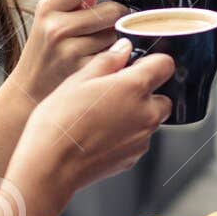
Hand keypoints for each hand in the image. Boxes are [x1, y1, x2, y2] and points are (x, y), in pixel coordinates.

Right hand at [12, 0, 130, 101]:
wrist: (31, 86)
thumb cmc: (48, 43)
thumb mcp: (59, 9)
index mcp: (49, 5)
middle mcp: (55, 27)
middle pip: (112, 11)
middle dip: (119, 14)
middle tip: (110, 20)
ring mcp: (67, 51)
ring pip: (115, 34)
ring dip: (116, 37)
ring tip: (101, 41)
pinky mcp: (80, 73)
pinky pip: (113, 56)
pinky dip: (114, 56)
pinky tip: (101, 58)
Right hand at [14, 38, 172, 199]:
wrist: (50, 165)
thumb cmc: (59, 123)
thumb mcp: (78, 80)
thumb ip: (107, 61)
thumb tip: (122, 50)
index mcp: (134, 87)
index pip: (165, 65)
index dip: (151, 62)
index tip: (137, 64)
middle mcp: (145, 114)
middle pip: (162, 97)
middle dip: (145, 93)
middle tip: (116, 92)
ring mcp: (141, 139)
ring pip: (150, 120)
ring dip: (136, 114)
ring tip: (102, 115)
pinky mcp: (133, 158)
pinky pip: (138, 140)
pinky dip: (127, 135)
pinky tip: (100, 134)